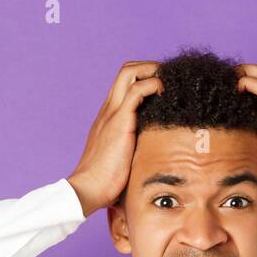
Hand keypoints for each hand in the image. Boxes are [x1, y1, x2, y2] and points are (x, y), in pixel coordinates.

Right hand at [66, 62, 163, 215]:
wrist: (88, 189)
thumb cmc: (105, 181)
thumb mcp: (123, 158)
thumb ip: (134, 149)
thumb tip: (153, 156)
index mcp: (108, 117)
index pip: (124, 84)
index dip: (144, 78)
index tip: (164, 85)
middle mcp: (108, 109)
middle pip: (125, 70)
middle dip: (150, 67)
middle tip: (169, 78)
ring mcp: (112, 113)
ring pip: (129, 73)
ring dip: (152, 70)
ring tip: (169, 81)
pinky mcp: (119, 122)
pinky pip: (137, 91)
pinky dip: (153, 84)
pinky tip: (164, 93)